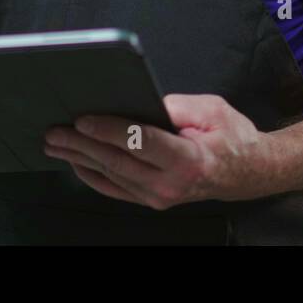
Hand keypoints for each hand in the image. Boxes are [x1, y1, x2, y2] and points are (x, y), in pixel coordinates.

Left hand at [42, 94, 274, 208]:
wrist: (247, 172)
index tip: (83, 120)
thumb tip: (139, 101)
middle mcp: (171, 184)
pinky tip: (75, 162)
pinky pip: (115, 189)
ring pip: (111, 176)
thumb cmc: (231, 136)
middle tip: (55, 130)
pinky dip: (91, 175)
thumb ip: (175, 106)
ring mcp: (159, 198)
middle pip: (117, 162)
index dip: (109, 131)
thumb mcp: (211, 109)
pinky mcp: (152, 201)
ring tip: (56, 143)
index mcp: (188, 159)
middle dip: (82, 145)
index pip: (141, 143)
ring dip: (80, 159)